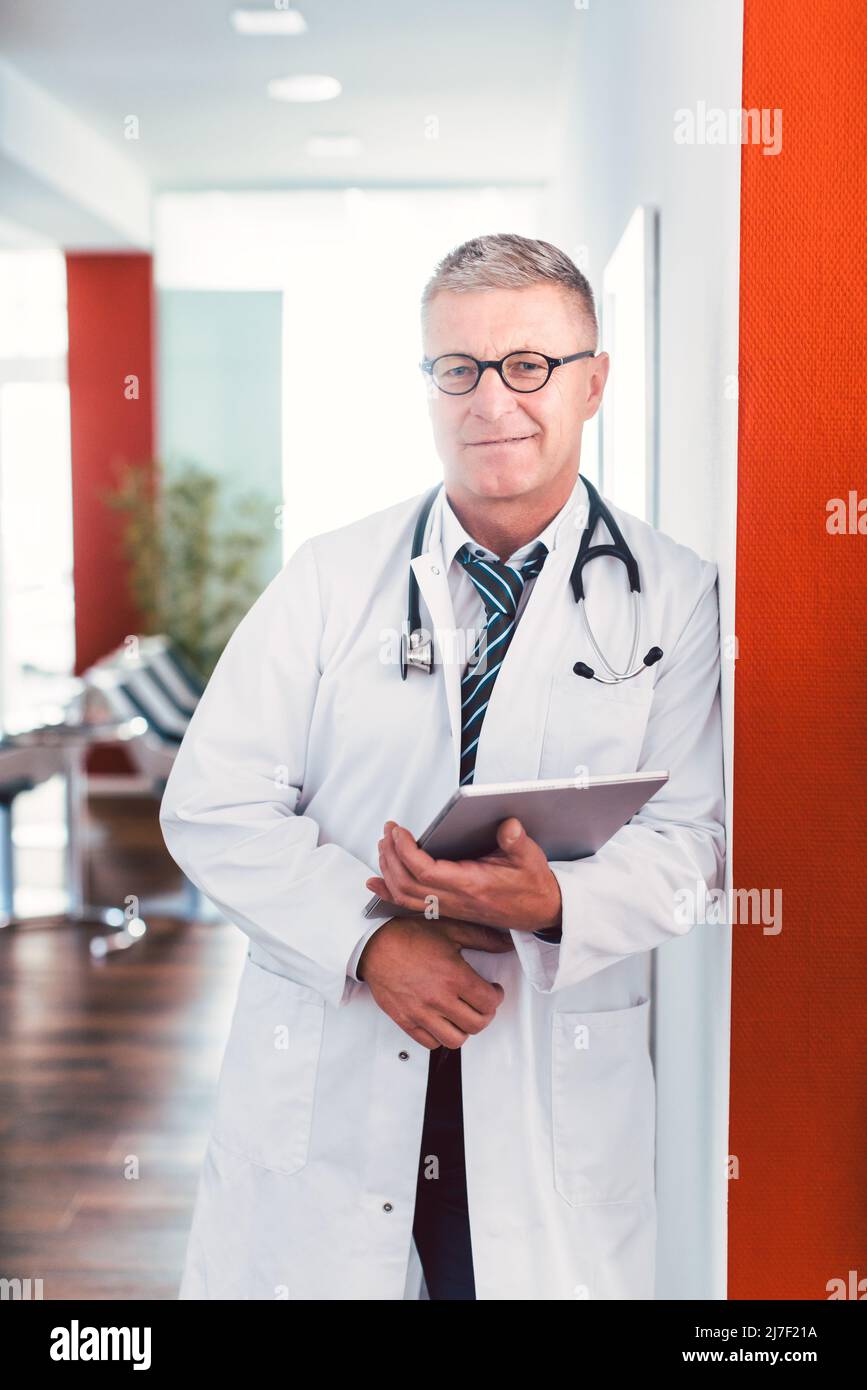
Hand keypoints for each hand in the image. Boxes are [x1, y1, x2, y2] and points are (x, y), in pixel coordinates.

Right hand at [357, 916, 513, 1049]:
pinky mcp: (406, 1021)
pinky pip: (430, 1042)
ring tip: (462, 1014)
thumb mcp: (449, 929)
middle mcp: (438, 998)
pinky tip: (442, 1020)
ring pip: (456, 1040)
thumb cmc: (408, 936)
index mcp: (453, 976)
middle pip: (477, 1024)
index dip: (497, 997)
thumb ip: (482, 937)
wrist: (373, 945)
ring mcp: (421, 1013)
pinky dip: (440, 1036)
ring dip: (464, 1029)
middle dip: (485, 1014)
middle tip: (481, 1004)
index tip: (493, 991)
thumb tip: (506, 942)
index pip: (489, 1002)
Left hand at [365, 817, 562, 934]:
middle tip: (388, 831)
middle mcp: (456, 899)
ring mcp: (449, 907)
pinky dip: (389, 893)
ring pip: (405, 895)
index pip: (426, 872)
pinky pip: (411, 905)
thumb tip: (508, 826)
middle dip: (391, 856)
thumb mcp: (531, 859)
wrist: (540, 912)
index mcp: (471, 885)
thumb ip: (517, 842)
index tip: (398, 831)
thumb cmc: (532, 884)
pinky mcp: (447, 909)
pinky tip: (375, 882)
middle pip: (408, 883)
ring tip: (384, 845)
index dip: (406, 852)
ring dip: (389, 870)